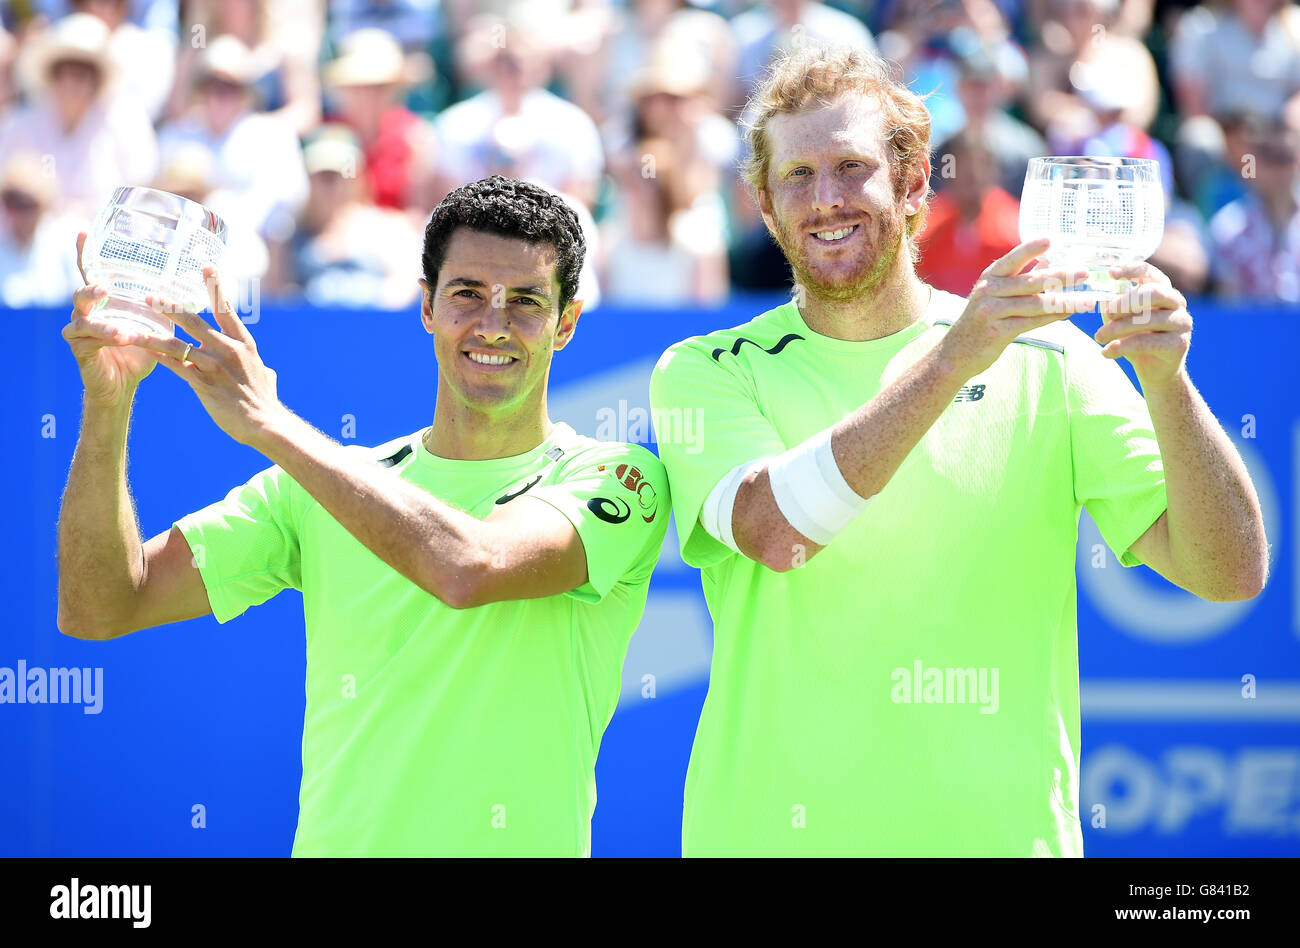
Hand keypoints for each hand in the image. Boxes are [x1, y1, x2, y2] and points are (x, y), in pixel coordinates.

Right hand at [62, 231, 160, 406]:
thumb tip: (189, 285)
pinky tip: (122, 339)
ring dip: (103, 322)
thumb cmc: (138, 352)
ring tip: (121, 328)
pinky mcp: (79, 349)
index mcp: (103, 303)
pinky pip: (87, 340)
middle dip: (91, 288)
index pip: (92, 274)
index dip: (86, 254)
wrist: (123, 385)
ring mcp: (79, 330)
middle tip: (105, 288)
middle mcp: (86, 313)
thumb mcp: (153, 326)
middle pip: (81, 293)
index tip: (84, 233)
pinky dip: (106, 338)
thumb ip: (162, 307)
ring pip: (83, 319)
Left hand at [127, 267, 285, 446]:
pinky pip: (175, 366)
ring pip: (179, 344)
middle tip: (152, 294)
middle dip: (172, 307)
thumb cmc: (264, 402)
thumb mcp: (266, 377)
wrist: (265, 424)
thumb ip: (262, 368)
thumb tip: (267, 370)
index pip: (227, 309)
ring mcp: (216, 366)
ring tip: (135, 326)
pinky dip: (158, 357)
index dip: (215, 287)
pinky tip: (143, 349)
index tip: (205, 267)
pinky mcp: (204, 384)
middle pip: (196, 321)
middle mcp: (229, 349)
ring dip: (155, 333)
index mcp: (244, 343)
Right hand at [940, 237, 1094, 379]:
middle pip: (1030, 281)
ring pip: (1035, 304)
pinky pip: (1031, 322)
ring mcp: (991, 311)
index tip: (1051, 240)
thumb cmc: (980, 321)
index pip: (1012, 259)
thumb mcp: (992, 295)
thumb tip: (1049, 264)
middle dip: (1061, 276)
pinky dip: (1052, 318)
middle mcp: (988, 291)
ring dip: (1064, 301)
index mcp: (989, 278)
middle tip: (1084, 273)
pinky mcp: (997, 332)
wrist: (955, 353)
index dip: (1030, 249)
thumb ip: (1017, 280)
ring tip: (1086, 300)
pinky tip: (1068, 314)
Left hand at [1093, 261, 1191, 387]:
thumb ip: (1114, 306)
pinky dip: (1122, 347)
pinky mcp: (1179, 345)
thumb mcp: (1121, 320)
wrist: (1155, 371)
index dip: (1131, 269)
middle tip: (1106, 312)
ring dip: (1117, 328)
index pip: (1150, 272)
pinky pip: (1146, 342)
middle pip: (1154, 293)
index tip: (1111, 273)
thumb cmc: (1136, 339)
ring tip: (1098, 337)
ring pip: (1148, 319)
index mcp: (1164, 290)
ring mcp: (1182, 323)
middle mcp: (1177, 303)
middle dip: (1126, 301)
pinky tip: (1106, 352)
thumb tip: (1101, 298)